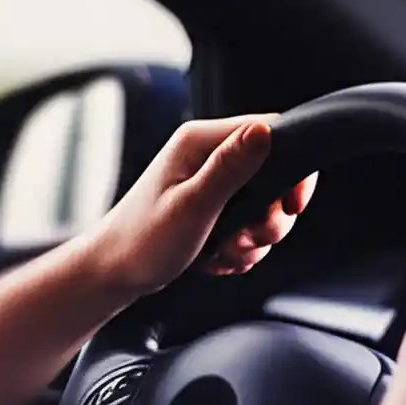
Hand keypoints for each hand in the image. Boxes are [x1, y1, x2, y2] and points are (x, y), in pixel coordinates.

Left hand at [88, 115, 317, 294]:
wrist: (113, 274)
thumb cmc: (143, 240)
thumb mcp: (193, 205)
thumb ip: (230, 168)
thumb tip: (265, 131)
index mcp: (200, 141)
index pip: (270, 130)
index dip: (292, 168)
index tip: (292, 206)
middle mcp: (207, 154)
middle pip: (273, 173)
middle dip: (270, 216)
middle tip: (247, 239)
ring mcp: (209, 180)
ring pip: (264, 205)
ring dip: (253, 239)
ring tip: (224, 253)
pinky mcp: (211, 206)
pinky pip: (247, 224)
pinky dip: (240, 248)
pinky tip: (217, 258)